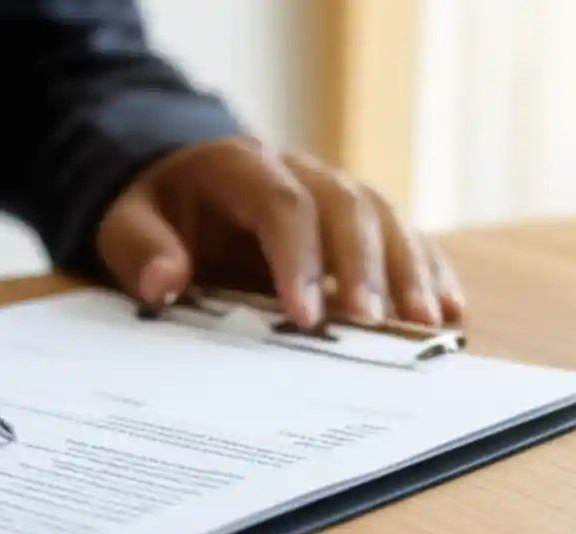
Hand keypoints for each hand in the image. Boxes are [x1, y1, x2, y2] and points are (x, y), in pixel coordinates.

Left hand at [95, 137, 464, 327]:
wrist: (180, 181)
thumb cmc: (157, 210)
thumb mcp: (125, 223)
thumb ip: (141, 250)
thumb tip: (168, 281)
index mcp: (241, 166)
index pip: (282, 205)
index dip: (298, 258)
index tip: (304, 316)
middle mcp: (300, 171)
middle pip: (348, 207)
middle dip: (365, 267)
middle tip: (373, 324)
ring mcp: (334, 192)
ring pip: (386, 218)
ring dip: (411, 272)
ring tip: (427, 325)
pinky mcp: (355, 222)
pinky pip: (403, 238)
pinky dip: (429, 272)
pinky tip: (449, 313)